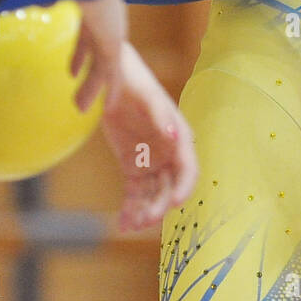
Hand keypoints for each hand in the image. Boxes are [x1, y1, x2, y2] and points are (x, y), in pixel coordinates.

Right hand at [70, 0, 127, 111]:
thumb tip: (41, 1)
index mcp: (92, 7)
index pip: (87, 35)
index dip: (80, 53)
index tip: (73, 70)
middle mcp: (105, 21)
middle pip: (95, 54)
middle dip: (86, 72)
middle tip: (78, 90)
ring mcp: (111, 32)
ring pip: (103, 68)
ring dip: (93, 88)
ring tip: (80, 108)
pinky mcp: (113, 45)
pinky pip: (112, 73)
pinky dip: (110, 90)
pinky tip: (108, 106)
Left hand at [101, 42, 198, 229]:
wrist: (112, 76)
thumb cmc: (134, 81)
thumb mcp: (147, 96)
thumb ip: (161, 115)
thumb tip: (177, 136)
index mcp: (178, 136)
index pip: (188, 168)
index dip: (184, 186)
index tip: (174, 203)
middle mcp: (168, 152)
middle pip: (169, 186)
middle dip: (159, 205)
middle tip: (144, 219)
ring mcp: (150, 160)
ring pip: (151, 193)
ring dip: (144, 211)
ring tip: (130, 224)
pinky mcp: (132, 165)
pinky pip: (134, 192)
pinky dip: (130, 208)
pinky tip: (122, 223)